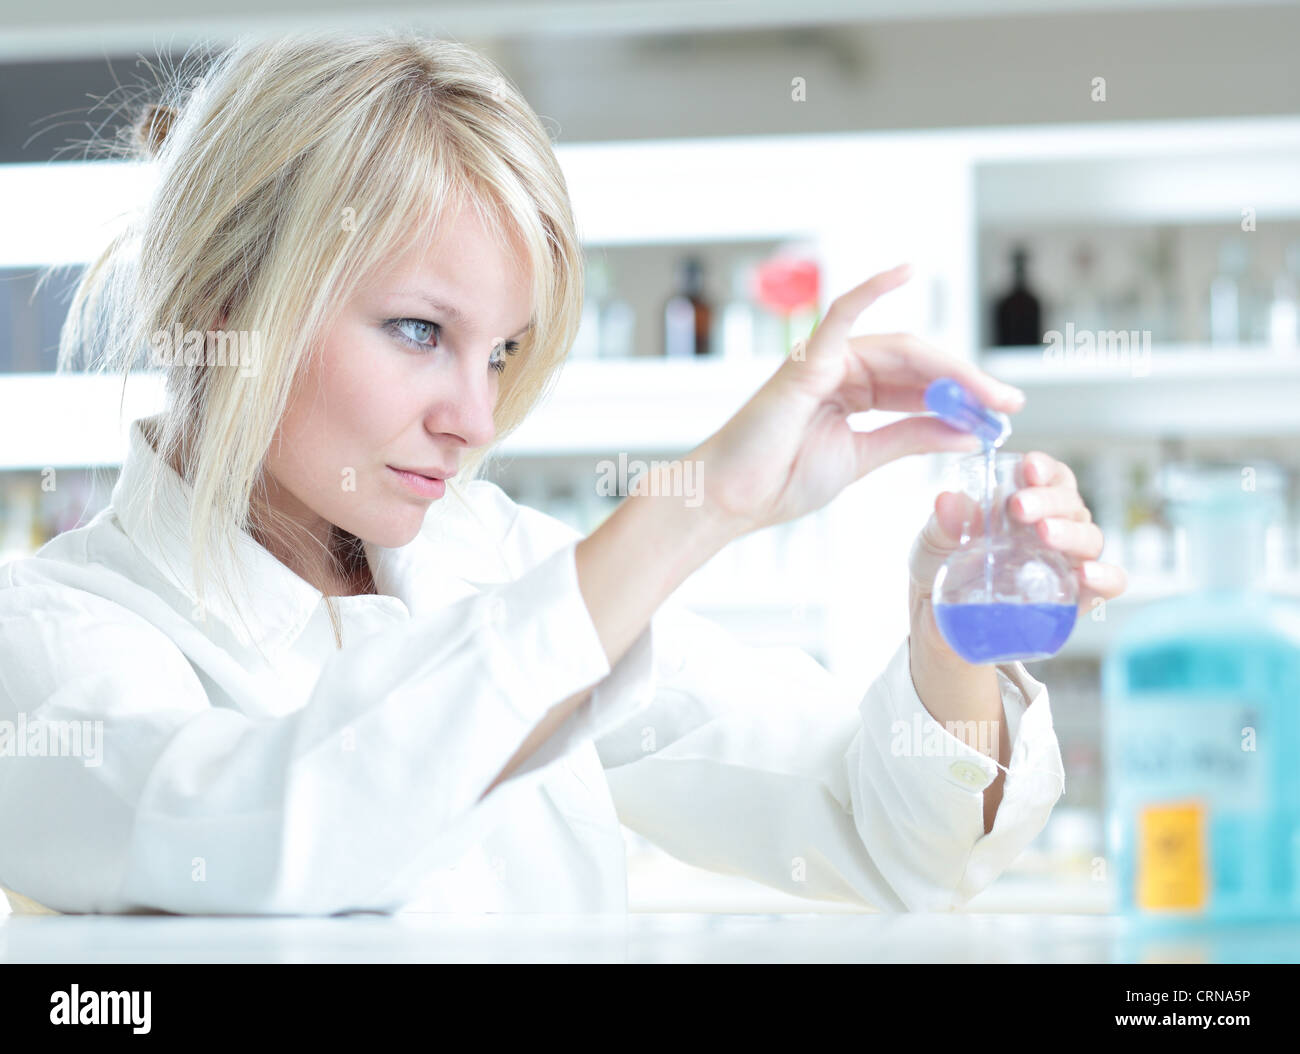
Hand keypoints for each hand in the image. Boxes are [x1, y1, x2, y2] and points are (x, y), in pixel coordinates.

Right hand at [691, 263, 1025, 536]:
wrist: (732, 497)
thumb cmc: (780, 479)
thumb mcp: (864, 458)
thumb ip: (912, 437)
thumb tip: (967, 429)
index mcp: (852, 394)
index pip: (919, 386)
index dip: (963, 397)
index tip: (1003, 417)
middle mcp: (841, 370)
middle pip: (918, 365)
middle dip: (968, 383)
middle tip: (1009, 404)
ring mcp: (824, 359)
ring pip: (901, 350)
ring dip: (950, 369)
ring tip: (990, 393)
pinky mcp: (808, 358)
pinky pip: (843, 313)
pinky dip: (872, 287)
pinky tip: (906, 269)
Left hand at [908, 449, 1128, 663]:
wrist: (940, 623)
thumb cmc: (943, 568)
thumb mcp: (935, 542)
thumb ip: (943, 522)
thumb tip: (947, 500)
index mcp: (1026, 504)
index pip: (1049, 477)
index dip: (1045, 468)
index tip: (1028, 468)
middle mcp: (1053, 528)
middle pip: (1070, 504)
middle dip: (1049, 500)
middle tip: (1020, 507)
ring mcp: (1067, 563)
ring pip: (1090, 538)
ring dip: (1072, 533)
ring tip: (1045, 534)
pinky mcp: (1074, 600)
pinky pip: (1107, 585)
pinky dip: (1106, 577)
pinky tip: (1086, 574)